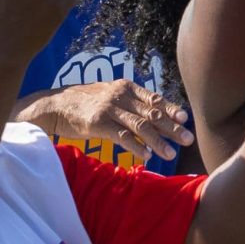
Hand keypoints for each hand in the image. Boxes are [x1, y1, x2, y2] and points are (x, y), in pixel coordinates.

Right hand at [17, 79, 193, 162]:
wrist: (56, 105)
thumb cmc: (87, 102)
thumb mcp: (111, 94)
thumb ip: (132, 102)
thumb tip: (157, 114)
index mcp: (126, 87)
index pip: (154, 98)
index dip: (171, 109)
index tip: (185, 119)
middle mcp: (120, 96)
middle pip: (151, 113)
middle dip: (172, 127)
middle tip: (188, 139)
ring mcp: (109, 110)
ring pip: (140, 126)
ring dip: (158, 141)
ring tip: (171, 153)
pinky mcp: (98, 124)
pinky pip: (122, 137)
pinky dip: (137, 147)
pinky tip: (147, 156)